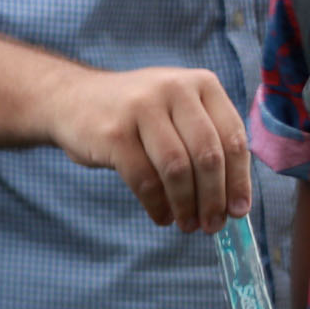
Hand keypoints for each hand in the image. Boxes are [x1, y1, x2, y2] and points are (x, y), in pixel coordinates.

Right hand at [47, 65, 250, 233]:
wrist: (70, 99)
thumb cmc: (133, 114)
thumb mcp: (176, 110)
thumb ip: (205, 139)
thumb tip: (232, 199)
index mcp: (201, 83)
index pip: (233, 137)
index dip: (239, 180)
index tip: (238, 211)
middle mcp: (174, 89)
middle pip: (207, 155)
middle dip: (213, 198)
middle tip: (212, 225)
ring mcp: (141, 108)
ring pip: (177, 169)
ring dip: (186, 205)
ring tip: (187, 225)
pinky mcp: (113, 133)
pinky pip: (144, 179)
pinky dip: (156, 205)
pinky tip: (161, 216)